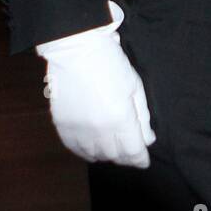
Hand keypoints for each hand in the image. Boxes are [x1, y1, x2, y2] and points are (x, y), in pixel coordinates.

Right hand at [36, 1, 155, 167]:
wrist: (76, 50)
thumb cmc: (111, 63)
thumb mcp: (134, 86)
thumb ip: (142, 116)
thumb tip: (148, 140)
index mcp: (120, 118)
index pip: (132, 151)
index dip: (140, 159)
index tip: (144, 161)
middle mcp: (98, 129)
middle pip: (115, 155)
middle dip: (126, 157)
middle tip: (131, 153)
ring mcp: (78, 129)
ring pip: (95, 154)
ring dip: (107, 154)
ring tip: (114, 148)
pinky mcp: (62, 125)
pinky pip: (75, 148)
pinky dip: (86, 151)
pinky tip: (93, 147)